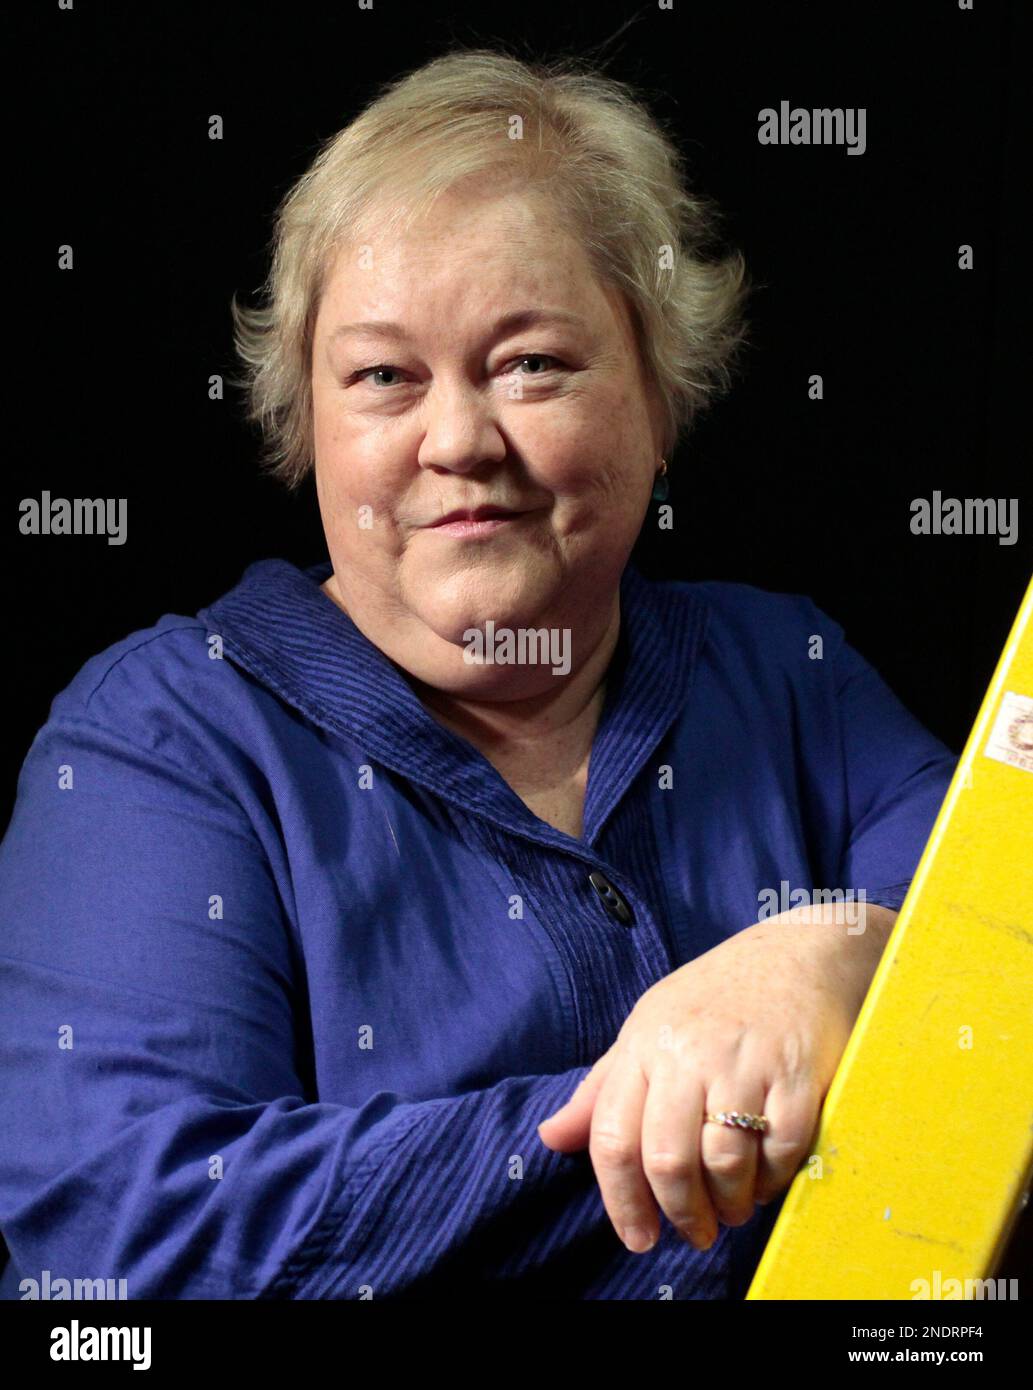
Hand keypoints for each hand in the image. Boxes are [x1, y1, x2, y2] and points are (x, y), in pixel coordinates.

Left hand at [536, 905, 895, 1253]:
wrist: (803, 952)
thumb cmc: (718, 995)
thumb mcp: (649, 1025)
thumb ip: (603, 1088)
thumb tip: (551, 1136)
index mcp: (645, 1043)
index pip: (613, 1137)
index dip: (621, 1201)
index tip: (638, 1237)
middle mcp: (688, 1052)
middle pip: (667, 1160)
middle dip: (680, 1213)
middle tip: (696, 1232)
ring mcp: (745, 1063)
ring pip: (724, 1164)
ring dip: (729, 1204)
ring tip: (734, 1208)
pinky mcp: (798, 1075)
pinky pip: (781, 1151)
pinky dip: (773, 1181)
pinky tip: (768, 1179)